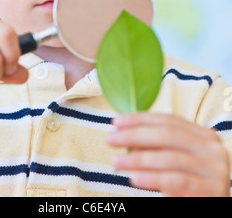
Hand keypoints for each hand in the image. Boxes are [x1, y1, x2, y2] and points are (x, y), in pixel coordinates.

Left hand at [107, 112, 229, 196]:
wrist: (212, 204)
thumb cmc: (192, 180)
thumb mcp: (176, 157)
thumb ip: (157, 145)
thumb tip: (123, 133)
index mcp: (203, 134)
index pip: (167, 120)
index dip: (140, 119)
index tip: (116, 122)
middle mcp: (211, 148)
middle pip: (167, 135)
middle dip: (135, 135)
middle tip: (110, 139)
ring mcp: (214, 169)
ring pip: (169, 158)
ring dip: (138, 159)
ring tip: (116, 161)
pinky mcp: (212, 190)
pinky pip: (177, 181)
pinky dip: (153, 178)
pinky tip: (134, 178)